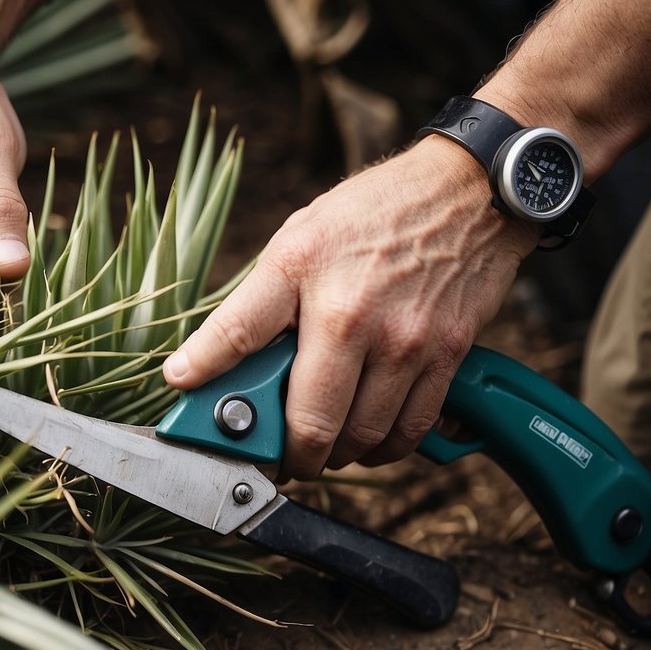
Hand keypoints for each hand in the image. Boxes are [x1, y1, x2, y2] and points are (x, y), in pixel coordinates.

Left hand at [163, 136, 538, 479]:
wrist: (468, 192)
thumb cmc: (373, 216)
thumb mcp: (300, 238)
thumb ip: (262, 301)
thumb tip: (216, 356)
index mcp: (302, 273)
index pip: (235, 335)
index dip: (201, 373)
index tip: (182, 392)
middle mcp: (352, 314)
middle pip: (310, 420)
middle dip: (288, 455)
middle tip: (277, 456)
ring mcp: (405, 340)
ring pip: (361, 437)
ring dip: (335, 455)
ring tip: (322, 444)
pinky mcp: (446, 355)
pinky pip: (409, 429)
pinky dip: (382, 448)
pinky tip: (366, 437)